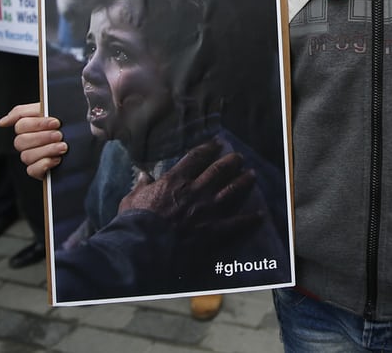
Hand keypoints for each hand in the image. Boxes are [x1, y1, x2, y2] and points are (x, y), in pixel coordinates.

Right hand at [0, 102, 66, 179]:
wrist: (91, 142)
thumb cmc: (72, 124)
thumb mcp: (57, 110)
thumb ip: (29, 111)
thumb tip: (2, 123)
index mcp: (31, 124)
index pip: (20, 123)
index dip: (37, 123)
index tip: (56, 122)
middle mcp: (28, 141)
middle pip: (20, 140)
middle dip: (42, 137)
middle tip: (60, 135)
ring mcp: (32, 157)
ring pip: (26, 156)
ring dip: (46, 150)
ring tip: (63, 147)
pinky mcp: (38, 171)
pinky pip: (32, 170)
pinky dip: (44, 164)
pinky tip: (58, 160)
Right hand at [118, 140, 262, 238]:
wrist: (142, 247)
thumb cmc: (133, 222)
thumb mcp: (131, 199)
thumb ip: (141, 186)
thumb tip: (143, 175)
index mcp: (175, 180)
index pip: (196, 157)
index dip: (209, 148)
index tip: (217, 143)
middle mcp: (195, 190)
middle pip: (219, 170)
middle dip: (231, 162)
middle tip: (239, 157)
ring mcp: (207, 210)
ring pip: (232, 190)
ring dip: (244, 181)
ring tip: (252, 175)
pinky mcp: (214, 230)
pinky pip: (237, 223)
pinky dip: (249, 219)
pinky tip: (259, 215)